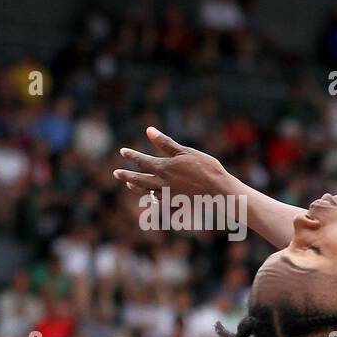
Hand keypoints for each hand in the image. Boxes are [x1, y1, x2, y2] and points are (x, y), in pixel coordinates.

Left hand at [113, 127, 227, 197]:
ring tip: (129, 185)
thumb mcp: (186, 152)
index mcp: (164, 168)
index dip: (131, 155)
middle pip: (139, 179)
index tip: (123, 151)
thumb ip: (166, 143)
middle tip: (116, 173)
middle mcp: (162, 183)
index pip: (142, 160)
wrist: (219, 190)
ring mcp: (169, 196)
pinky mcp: (177, 204)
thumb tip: (149, 130)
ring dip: (136, 188)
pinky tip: (149, 205)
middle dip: (127, 175)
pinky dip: (152, 206)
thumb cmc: (206, 168)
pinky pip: (160, 206)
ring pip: (147, 192)